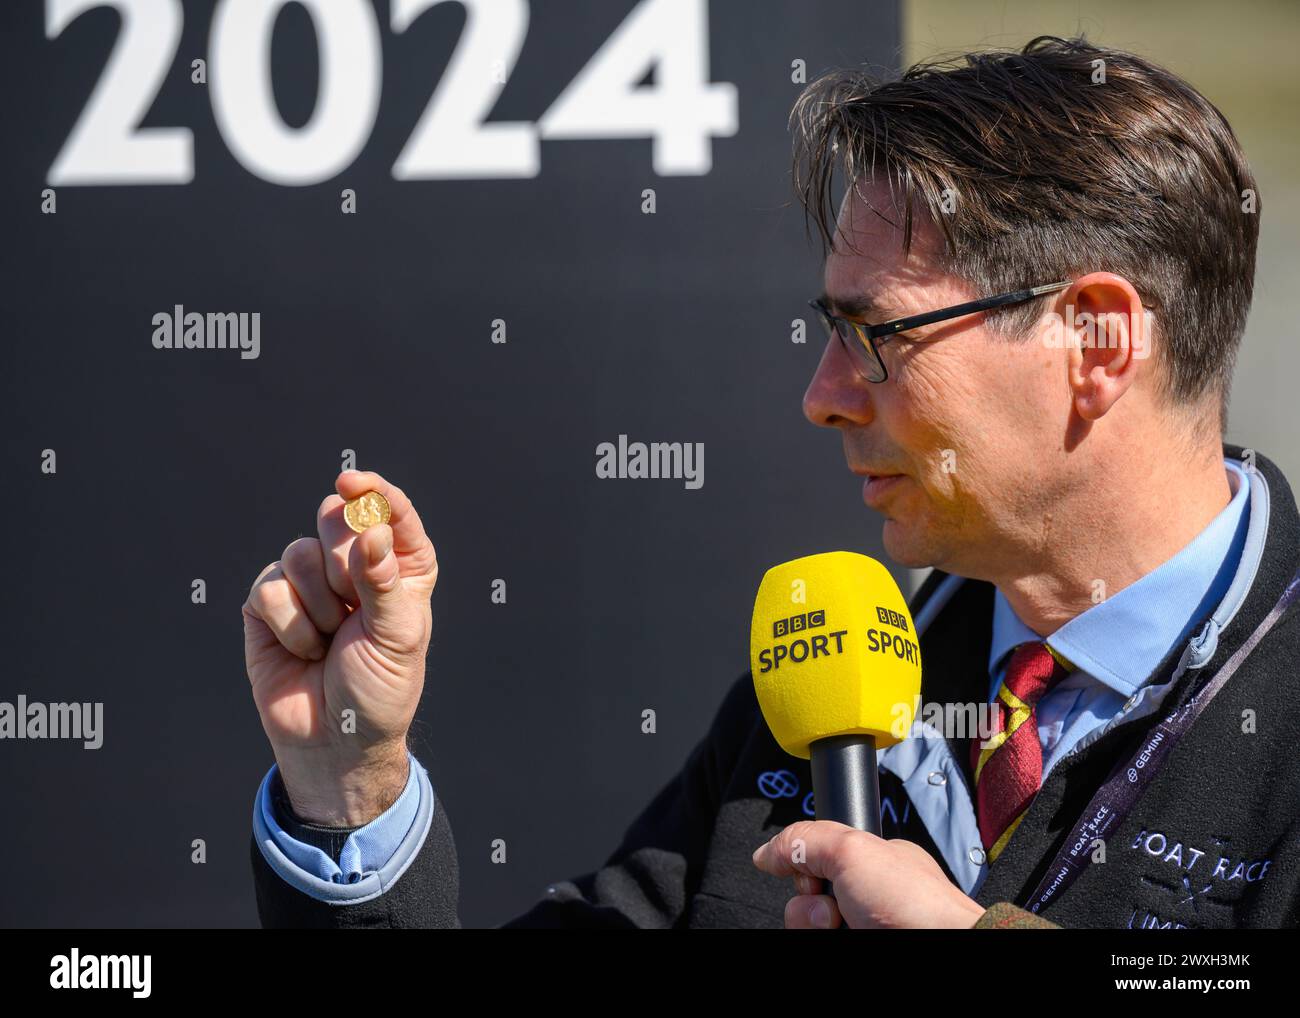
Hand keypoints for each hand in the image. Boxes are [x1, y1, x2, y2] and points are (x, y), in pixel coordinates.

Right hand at [242, 470, 437, 825]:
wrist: (335, 740)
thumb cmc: (378, 689)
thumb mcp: (396, 636)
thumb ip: (384, 581)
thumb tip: (373, 529)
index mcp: (400, 566)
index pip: (390, 512)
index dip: (373, 492)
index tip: (353, 484)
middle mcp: (354, 565)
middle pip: (337, 517)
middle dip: (342, 560)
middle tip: (352, 606)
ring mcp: (309, 581)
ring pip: (299, 551)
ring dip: (318, 604)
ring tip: (330, 639)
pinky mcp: (269, 603)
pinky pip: (269, 586)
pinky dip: (289, 623)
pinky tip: (303, 650)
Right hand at [752, 820, 985, 928]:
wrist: (943, 947)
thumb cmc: (916, 904)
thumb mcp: (851, 849)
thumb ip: (804, 839)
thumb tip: (765, 853)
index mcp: (870, 865)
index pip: (814, 861)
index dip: (805, 869)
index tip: (813, 874)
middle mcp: (865, 900)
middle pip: (804, 901)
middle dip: (807, 906)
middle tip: (836, 909)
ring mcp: (860, 929)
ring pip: (806, 928)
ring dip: (812, 927)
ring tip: (842, 929)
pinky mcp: (854, 952)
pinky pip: (815, 948)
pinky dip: (820, 940)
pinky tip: (842, 938)